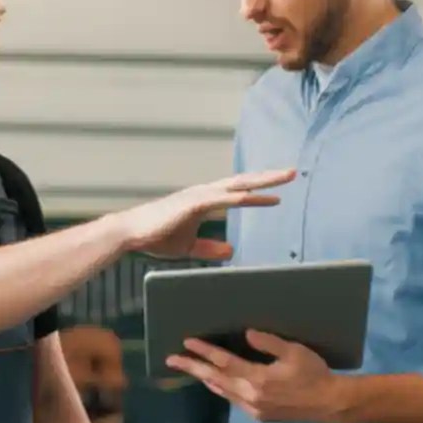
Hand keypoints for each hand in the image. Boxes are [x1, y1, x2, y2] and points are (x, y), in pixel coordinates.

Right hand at [110, 168, 295, 260]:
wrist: (131, 233)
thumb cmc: (156, 236)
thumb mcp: (189, 246)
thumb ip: (210, 247)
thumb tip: (232, 250)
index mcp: (203, 200)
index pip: (237, 193)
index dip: (258, 193)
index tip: (277, 195)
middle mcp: (204, 192)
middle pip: (243, 182)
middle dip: (268, 178)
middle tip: (292, 173)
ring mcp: (199, 194)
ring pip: (237, 185)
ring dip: (262, 181)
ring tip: (284, 178)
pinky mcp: (192, 202)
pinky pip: (221, 198)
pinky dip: (239, 196)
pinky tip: (255, 195)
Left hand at [166, 329, 340, 422]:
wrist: (330, 404)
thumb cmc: (314, 374)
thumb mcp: (294, 351)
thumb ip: (268, 342)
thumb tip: (247, 334)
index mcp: (258, 379)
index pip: (224, 362)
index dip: (204, 351)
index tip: (187, 342)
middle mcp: (251, 396)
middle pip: (215, 379)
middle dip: (193, 368)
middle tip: (171, 360)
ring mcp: (254, 408)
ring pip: (222, 391)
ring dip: (205, 378)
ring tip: (190, 368)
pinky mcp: (259, 416)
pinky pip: (233, 400)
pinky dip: (221, 388)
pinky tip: (216, 382)